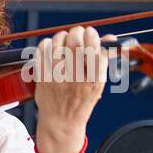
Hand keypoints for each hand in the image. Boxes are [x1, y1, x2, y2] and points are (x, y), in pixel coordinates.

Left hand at [33, 26, 108, 152]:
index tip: (90, 33)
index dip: (92, 35)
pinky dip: (47, 44)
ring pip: (58, 43)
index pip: (95, 48)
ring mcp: (57, 76)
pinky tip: (51, 47)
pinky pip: (42, 50)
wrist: (61, 121)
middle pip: (75, 41)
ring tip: (64, 39)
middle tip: (77, 33)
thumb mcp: (98, 82)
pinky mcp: (42, 76)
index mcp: (94, 78)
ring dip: (62, 36)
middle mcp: (75, 77)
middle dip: (77, 31)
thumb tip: (110, 38)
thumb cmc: (81, 99)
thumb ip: (104, 58)